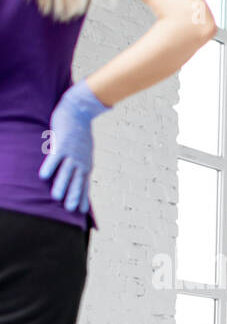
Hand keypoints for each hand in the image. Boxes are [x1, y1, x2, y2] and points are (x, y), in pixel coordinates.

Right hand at [39, 80, 110, 213]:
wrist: (80, 111)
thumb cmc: (80, 132)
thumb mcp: (84, 150)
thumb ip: (81, 162)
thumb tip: (81, 171)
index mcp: (86, 164)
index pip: (84, 185)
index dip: (82, 197)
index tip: (81, 211)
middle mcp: (80, 161)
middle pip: (76, 181)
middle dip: (73, 196)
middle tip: (70, 210)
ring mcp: (71, 153)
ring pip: (65, 172)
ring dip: (60, 185)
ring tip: (56, 197)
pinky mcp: (62, 144)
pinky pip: (54, 158)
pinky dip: (49, 166)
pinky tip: (43, 176)